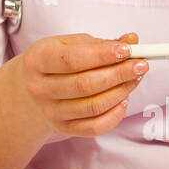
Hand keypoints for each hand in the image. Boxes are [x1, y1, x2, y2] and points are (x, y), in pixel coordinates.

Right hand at [12, 32, 146, 137]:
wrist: (28, 88)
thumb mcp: (67, 44)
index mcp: (38, 61)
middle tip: (140, 65)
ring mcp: (50, 111)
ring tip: (135, 78)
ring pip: (93, 106)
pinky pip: (94, 127)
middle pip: (85, 84)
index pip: (72, 60)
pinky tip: (123, 99)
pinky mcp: (63, 128)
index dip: (103, 55)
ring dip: (121, 92)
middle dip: (119, 74)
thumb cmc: (52, 62)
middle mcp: (40, 89)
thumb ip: (99, 43)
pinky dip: (114, 114)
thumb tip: (131, 40)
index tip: (127, 49)